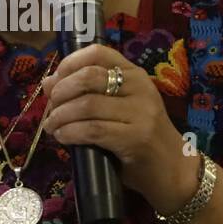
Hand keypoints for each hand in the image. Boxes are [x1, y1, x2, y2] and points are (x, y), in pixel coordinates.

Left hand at [40, 44, 197, 213]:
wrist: (174, 170)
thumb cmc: (142, 138)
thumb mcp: (118, 109)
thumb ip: (89, 94)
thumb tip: (48, 83)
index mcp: (135, 75)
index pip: (98, 53)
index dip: (70, 63)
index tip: (55, 81)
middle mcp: (140, 88)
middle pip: (88, 77)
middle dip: (61, 92)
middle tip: (51, 108)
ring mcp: (141, 113)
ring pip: (87, 105)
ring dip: (61, 116)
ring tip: (52, 126)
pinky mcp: (136, 138)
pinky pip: (93, 130)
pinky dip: (70, 133)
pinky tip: (63, 137)